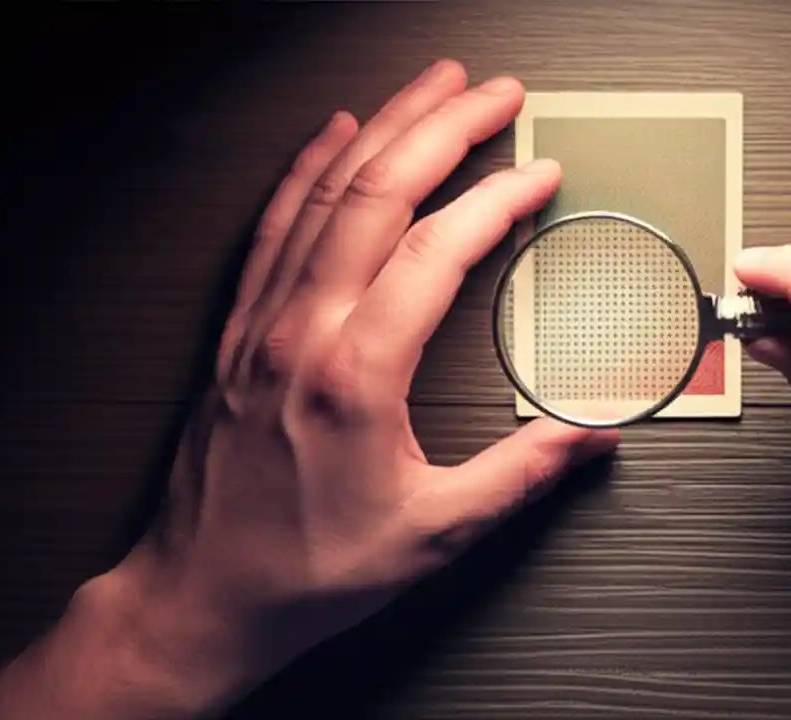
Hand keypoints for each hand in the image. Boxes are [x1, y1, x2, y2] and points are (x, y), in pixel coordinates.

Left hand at [0, 60, 615, 718]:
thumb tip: (589, 438)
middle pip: (377, 195)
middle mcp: (301, 332)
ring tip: (430, 88)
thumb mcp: (433, 533)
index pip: (435, 254)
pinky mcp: (240, 331)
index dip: (496, 202)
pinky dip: (307, 170)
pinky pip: (275, 226)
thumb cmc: (304, 570)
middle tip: (495, 94)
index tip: (539, 175)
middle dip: (444, 128)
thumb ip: (522, 475)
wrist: (201, 596)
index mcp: (354, 375)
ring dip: (382, 129)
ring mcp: (263, 323)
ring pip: (324, 195)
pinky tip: (332, 136)